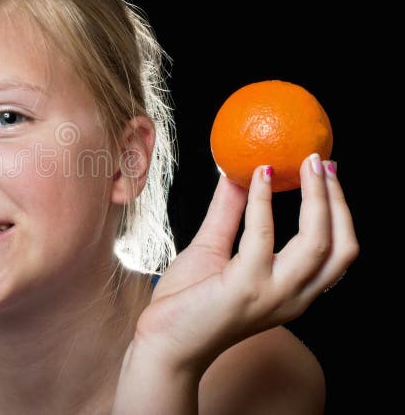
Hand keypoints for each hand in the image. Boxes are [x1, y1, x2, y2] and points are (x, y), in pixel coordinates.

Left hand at [132, 154, 358, 372]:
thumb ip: (229, 214)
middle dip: (337, 200)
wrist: (165, 344)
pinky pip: (262, 235)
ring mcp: (272, 293)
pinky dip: (263, 201)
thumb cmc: (188, 302)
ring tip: (305, 164)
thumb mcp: (214, 249)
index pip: (338, 252)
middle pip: (340, 246)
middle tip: (322, 162)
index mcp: (293, 290)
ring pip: (318, 241)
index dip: (341, 212)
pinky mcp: (244, 288)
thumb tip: (236, 175)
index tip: (330, 174)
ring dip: (317, 197)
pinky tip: (256, 177)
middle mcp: (292, 296)